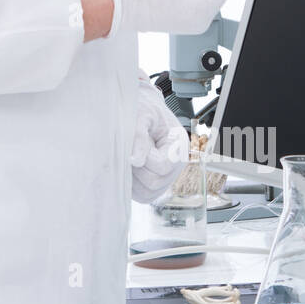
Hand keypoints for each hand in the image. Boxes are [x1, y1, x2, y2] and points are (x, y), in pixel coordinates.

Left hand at [130, 76, 190, 203]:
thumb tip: (136, 160)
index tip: (130, 146)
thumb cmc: (142, 108)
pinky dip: (131, 185)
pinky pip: (142, 195)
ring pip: (147, 192)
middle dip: (136, 169)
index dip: (144, 159)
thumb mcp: (141, 114)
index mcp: (179, 145)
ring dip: (131, 178)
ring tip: (126, 158)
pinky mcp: (154, 184)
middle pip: (155, 183)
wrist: (141, 108)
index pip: (163, 166)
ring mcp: (166, 176)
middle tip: (126, 152)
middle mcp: (176, 165)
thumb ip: (139, 136)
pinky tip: (125, 167)